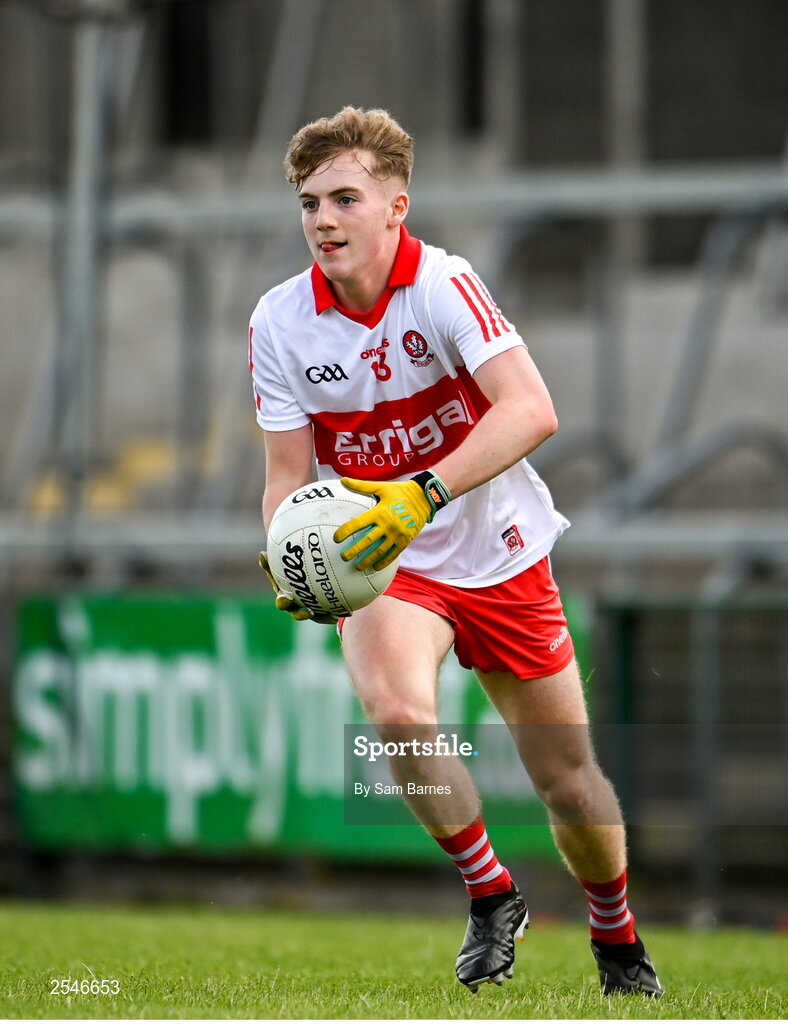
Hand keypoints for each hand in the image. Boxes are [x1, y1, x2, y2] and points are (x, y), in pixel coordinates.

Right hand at [259, 551, 339, 624]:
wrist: (300, 575)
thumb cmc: (288, 569)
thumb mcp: (279, 565)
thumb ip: (271, 562)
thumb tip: (261, 554)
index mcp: (285, 598)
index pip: (282, 602)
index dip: (283, 601)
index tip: (285, 597)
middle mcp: (297, 606)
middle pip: (298, 613)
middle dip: (301, 614)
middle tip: (307, 612)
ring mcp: (310, 610)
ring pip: (316, 616)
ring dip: (324, 617)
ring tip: (334, 617)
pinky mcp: (323, 610)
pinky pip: (330, 612)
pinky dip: (338, 612)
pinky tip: (348, 611)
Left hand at [333, 471, 450, 571]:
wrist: (424, 497)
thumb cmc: (400, 491)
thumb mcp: (381, 486)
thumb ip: (361, 486)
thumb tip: (343, 480)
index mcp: (379, 512)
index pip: (358, 523)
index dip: (346, 531)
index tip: (336, 538)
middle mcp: (387, 524)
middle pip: (367, 541)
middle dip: (354, 550)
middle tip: (343, 557)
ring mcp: (397, 534)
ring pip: (379, 550)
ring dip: (367, 560)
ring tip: (358, 567)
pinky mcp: (405, 540)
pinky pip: (393, 554)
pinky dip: (384, 561)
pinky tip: (375, 567)